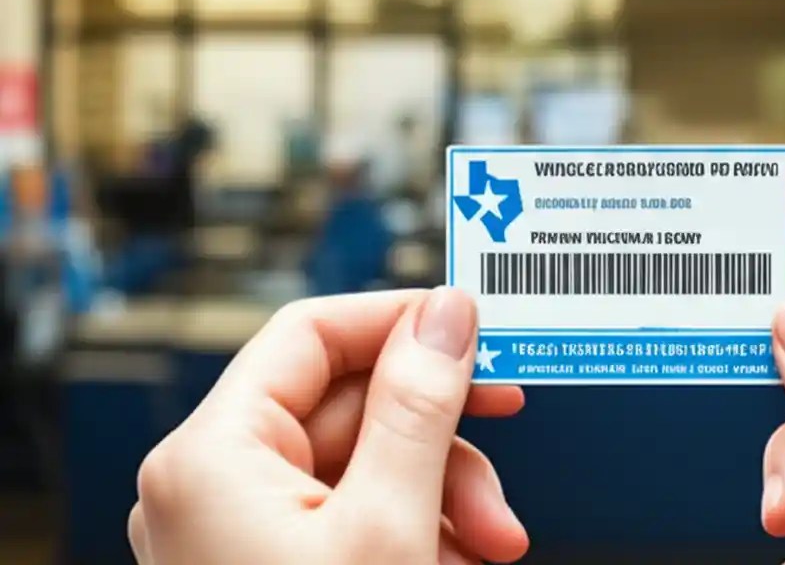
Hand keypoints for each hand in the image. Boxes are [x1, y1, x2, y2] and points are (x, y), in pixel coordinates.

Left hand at [129, 288, 529, 564]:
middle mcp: (214, 484)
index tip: (477, 330)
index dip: (401, 321)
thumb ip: (419, 405)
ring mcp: (241, 531)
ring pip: (367, 464)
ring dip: (444, 498)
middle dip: (443, 443)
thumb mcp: (388, 526)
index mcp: (212, 456)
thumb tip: (446, 314)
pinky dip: (418, 531)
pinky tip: (458, 564)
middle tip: (503, 462)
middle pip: (352, 406)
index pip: (312, 335)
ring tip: (491, 549)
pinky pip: (357, 514)